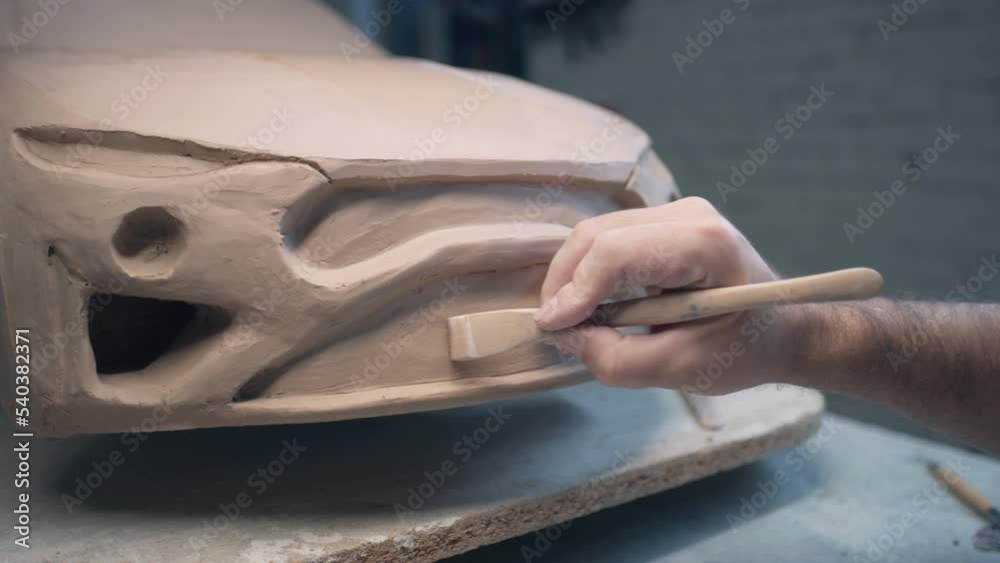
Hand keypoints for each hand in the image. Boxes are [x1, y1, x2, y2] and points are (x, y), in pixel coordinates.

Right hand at [534, 196, 792, 394]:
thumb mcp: (682, 370)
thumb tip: (564, 336)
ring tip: (571, 320)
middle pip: (597, 235)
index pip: (616, 254)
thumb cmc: (744, 350)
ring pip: (596, 234)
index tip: (550, 328)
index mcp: (704, 244)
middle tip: (553, 328)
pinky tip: (592, 305)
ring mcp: (676, 211)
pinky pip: (609, 239)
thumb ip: (617, 359)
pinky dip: (590, 271)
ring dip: (573, 277)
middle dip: (564, 282)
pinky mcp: (665, 221)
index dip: (574, 291)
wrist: (785, 329)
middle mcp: (688, 213)